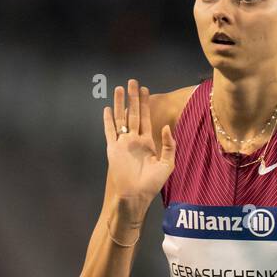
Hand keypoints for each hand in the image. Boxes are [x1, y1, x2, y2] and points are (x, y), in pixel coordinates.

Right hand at [104, 78, 174, 210]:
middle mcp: (134, 140)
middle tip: (132, 82)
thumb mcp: (167, 164)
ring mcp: (122, 143)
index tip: (145, 90)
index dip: (146, 104)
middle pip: (133, 114)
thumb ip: (169, 145)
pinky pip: (109, 131)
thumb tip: (167, 126)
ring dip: (120, 104)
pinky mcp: (113, 149)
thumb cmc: (152, 184)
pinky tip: (107, 109)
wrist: (136, 195)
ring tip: (119, 89)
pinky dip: (108, 120)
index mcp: (148, 142)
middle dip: (133, 98)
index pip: (146, 118)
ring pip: (120, 118)